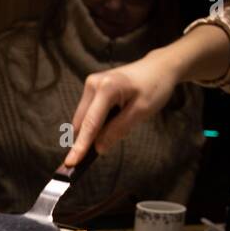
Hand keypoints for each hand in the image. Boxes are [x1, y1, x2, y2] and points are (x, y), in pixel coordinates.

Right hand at [64, 53, 177, 167]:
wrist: (159, 68)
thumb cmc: (155, 87)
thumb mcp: (141, 111)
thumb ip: (118, 130)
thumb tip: (99, 148)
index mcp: (106, 88)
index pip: (90, 123)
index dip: (80, 146)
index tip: (70, 163)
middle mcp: (93, 84)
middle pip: (81, 122)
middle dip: (84, 140)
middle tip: (90, 159)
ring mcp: (91, 84)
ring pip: (83, 118)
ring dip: (91, 132)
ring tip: (116, 129)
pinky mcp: (93, 88)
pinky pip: (88, 112)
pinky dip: (95, 124)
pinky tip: (112, 122)